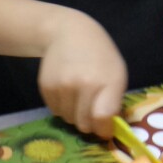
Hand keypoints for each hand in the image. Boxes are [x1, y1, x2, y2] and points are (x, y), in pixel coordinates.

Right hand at [37, 11, 127, 140]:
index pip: (102, 118)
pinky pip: (55, 111)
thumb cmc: (99, 54)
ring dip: (74, 114)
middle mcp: (83, 84)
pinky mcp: (46, 87)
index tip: (105, 130)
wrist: (67, 32)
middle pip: (84, 124)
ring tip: (78, 95)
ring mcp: (62, 85)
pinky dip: (62, 106)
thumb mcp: (116, 73)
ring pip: (68, 119)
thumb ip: (114, 101)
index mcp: (107, 81)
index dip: (104, 130)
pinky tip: (66, 89)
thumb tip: (106, 129)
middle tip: (91, 110)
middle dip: (89, 123)